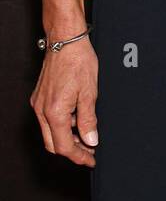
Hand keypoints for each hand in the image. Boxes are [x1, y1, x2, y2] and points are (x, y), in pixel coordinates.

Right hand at [30, 39, 98, 167]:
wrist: (65, 40)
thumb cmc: (78, 60)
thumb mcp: (90, 93)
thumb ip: (89, 120)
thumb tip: (91, 140)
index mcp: (55, 111)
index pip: (64, 146)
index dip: (79, 157)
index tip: (91, 160)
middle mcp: (42, 110)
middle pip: (53, 144)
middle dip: (72, 151)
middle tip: (90, 151)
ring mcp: (39, 103)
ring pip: (50, 133)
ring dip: (67, 138)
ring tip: (86, 136)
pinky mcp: (40, 97)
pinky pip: (48, 120)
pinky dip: (62, 125)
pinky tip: (77, 120)